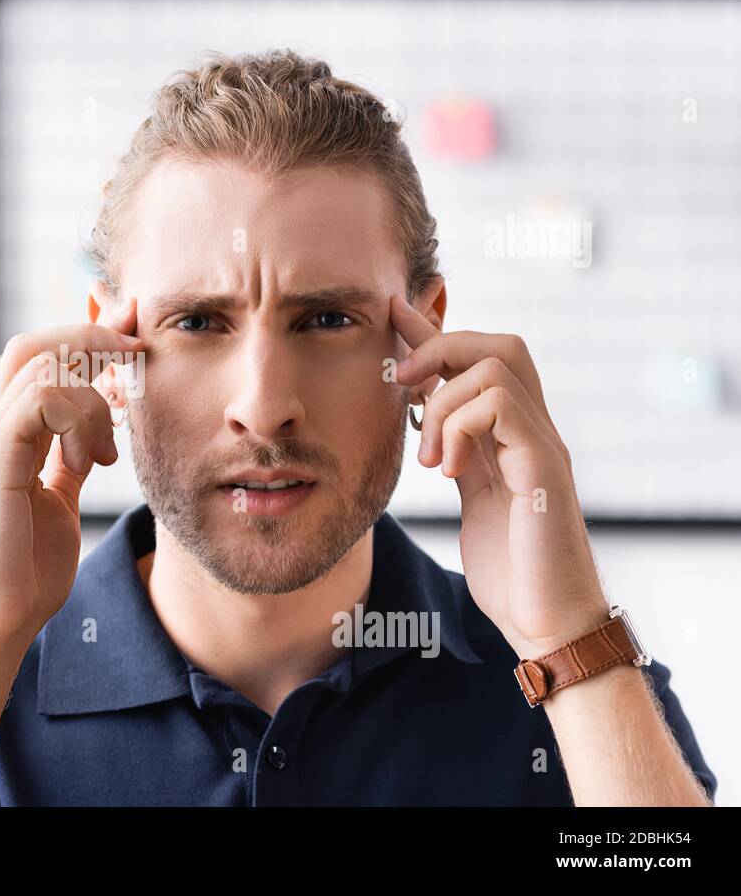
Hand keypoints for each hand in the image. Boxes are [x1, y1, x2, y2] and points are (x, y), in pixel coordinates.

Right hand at [0, 300, 143, 644]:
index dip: (85, 337)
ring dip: (91, 389)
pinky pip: (39, 398)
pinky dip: (78, 415)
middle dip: (90, 334)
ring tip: (107, 442)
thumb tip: (97, 439)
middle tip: (136, 348)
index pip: (40, 360)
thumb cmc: (23, 574)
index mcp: (8, 436)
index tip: (133, 335)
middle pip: (33, 344)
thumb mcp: (59, 504)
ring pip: (40, 363)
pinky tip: (90, 460)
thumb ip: (69, 465)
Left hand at [389, 294, 608, 657]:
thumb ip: (453, 451)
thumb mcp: (468, 496)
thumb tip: (423, 418)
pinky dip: (459, 427)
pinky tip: (448, 471)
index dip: (433, 332)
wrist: (545, 623)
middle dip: (440, 348)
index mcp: (512, 435)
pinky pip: (500, 406)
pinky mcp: (544, 467)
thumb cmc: (510, 569)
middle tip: (401, 388)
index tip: (390, 313)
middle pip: (500, 342)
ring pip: (497, 364)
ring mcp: (543, 445)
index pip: (478, 360)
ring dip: (445, 402)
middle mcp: (534, 430)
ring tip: (430, 459)